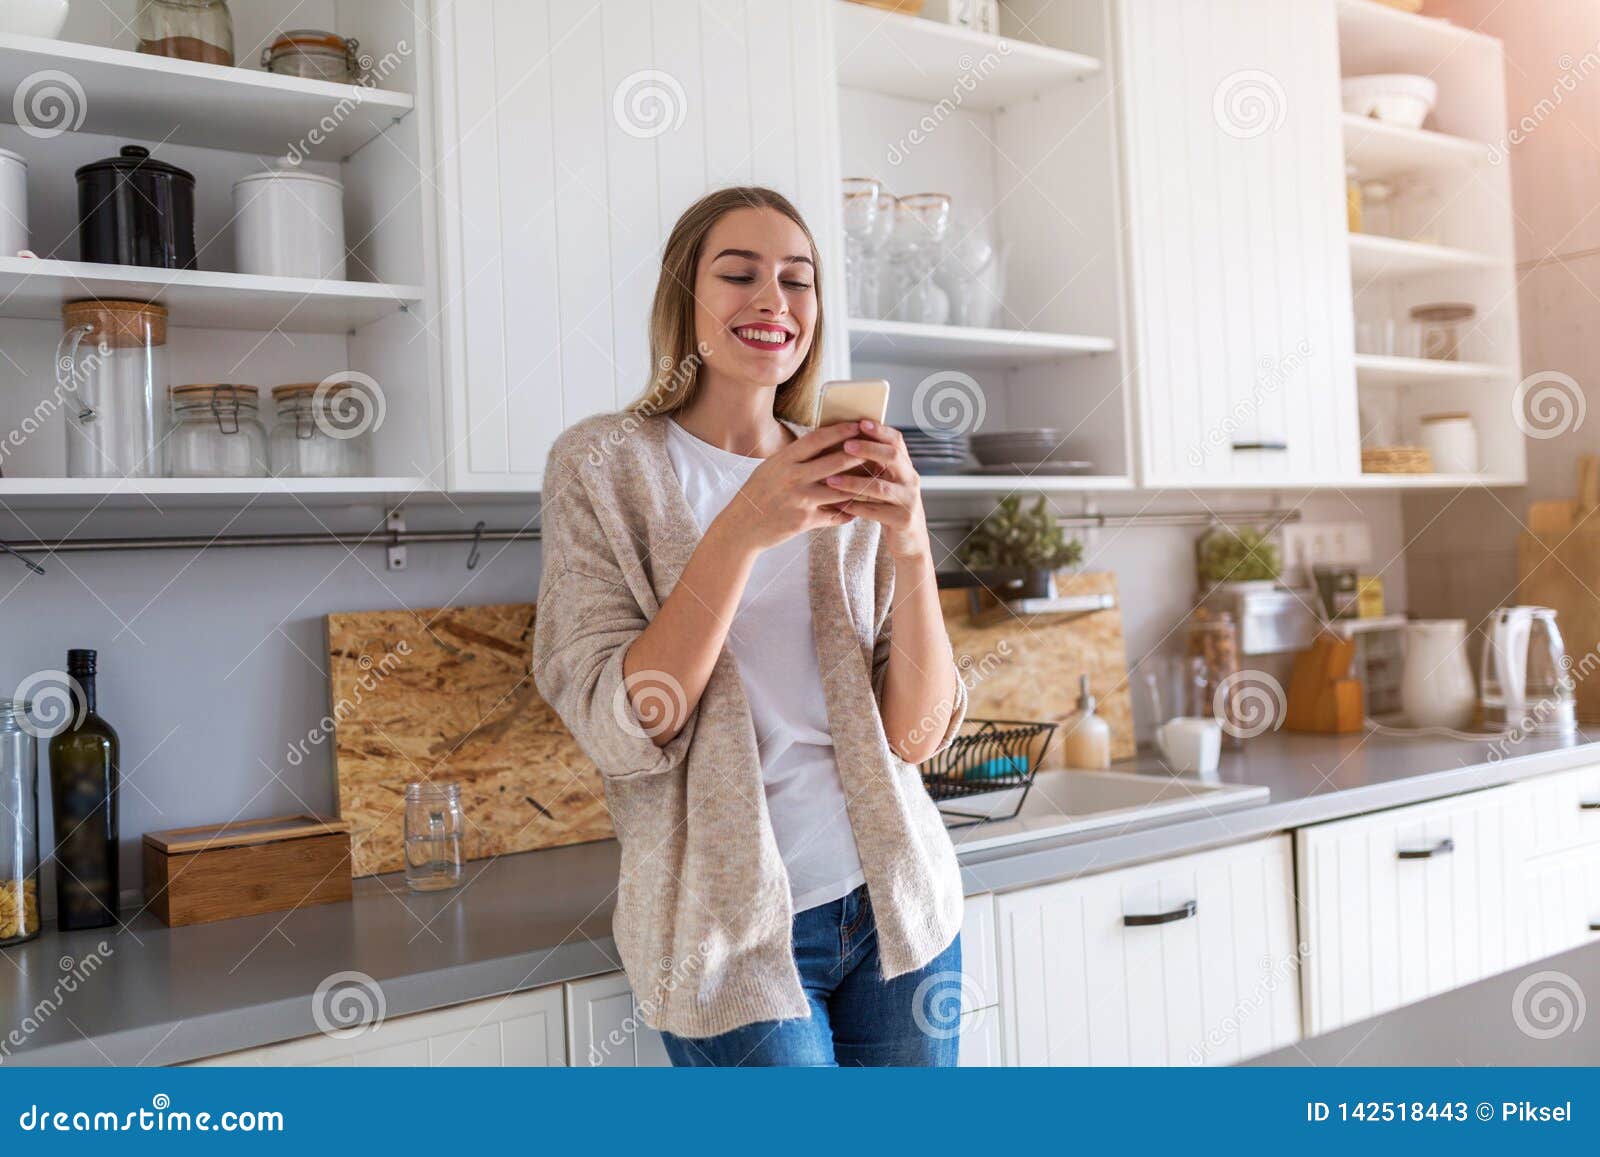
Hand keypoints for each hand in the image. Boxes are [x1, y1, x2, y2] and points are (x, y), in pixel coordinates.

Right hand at [710, 421, 866, 553]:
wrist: (741, 527)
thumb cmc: (757, 493)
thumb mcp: (771, 468)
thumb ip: (795, 457)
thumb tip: (823, 442)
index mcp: (784, 460)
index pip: (817, 439)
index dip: (840, 431)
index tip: (858, 425)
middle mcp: (792, 478)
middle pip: (834, 462)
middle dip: (859, 454)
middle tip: (877, 448)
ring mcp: (800, 500)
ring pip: (841, 490)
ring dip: (860, 485)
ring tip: (876, 478)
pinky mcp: (804, 521)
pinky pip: (834, 515)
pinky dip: (848, 511)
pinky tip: (859, 509)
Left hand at [822, 419, 931, 560]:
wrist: (910, 540)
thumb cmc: (889, 506)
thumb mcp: (886, 482)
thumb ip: (873, 465)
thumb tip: (843, 441)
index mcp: (905, 466)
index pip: (897, 441)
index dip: (880, 430)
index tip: (861, 422)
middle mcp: (911, 479)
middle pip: (893, 457)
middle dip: (869, 449)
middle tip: (846, 445)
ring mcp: (908, 500)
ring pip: (881, 487)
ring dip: (854, 482)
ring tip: (831, 480)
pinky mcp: (903, 520)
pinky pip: (876, 512)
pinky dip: (856, 508)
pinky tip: (838, 505)